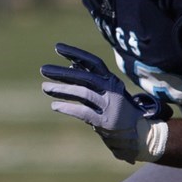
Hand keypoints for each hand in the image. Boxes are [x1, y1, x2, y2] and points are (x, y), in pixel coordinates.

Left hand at [40, 43, 170, 162]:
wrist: (139, 134)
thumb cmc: (119, 111)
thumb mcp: (107, 92)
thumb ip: (91, 80)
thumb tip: (72, 65)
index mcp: (112, 80)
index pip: (92, 62)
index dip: (75, 53)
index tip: (57, 47)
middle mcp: (112, 90)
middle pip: (85, 76)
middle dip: (62, 72)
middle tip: (43, 70)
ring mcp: (110, 105)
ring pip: (83, 93)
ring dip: (62, 90)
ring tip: (45, 88)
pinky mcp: (106, 122)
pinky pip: (84, 112)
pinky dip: (68, 108)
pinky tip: (55, 105)